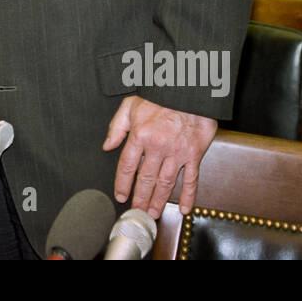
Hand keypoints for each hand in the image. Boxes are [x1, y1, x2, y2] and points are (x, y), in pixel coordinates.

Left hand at [103, 96, 217, 217]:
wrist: (188, 87)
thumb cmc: (159, 95)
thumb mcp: (130, 104)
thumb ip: (117, 127)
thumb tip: (107, 146)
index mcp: (140, 135)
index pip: (127, 166)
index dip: (122, 184)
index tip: (120, 196)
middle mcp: (157, 146)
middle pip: (145, 179)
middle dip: (140, 198)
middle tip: (137, 212)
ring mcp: (177, 151)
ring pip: (165, 183)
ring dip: (158, 201)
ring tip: (153, 213)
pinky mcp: (194, 153)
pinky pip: (191, 179)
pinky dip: (188, 196)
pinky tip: (183, 209)